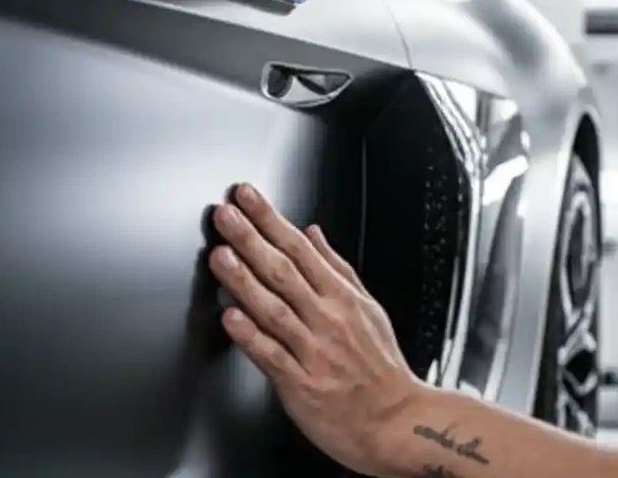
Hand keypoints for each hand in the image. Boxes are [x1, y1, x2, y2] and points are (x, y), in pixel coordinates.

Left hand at [209, 184, 433, 476]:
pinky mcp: (302, 383)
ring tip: (220, 256)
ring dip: (244, 280)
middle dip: (251, 238)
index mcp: (342, 297)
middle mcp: (327, 319)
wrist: (397, 422)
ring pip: (274, 308)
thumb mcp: (368, 308)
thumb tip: (312, 233)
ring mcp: (314, 350)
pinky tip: (231, 317)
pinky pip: (273, 355)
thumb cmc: (381, 369)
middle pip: (283, 271)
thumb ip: (336, 268)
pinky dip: (251, 336)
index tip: (246, 197)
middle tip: (225, 214)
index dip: (270, 219)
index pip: (300, 247)